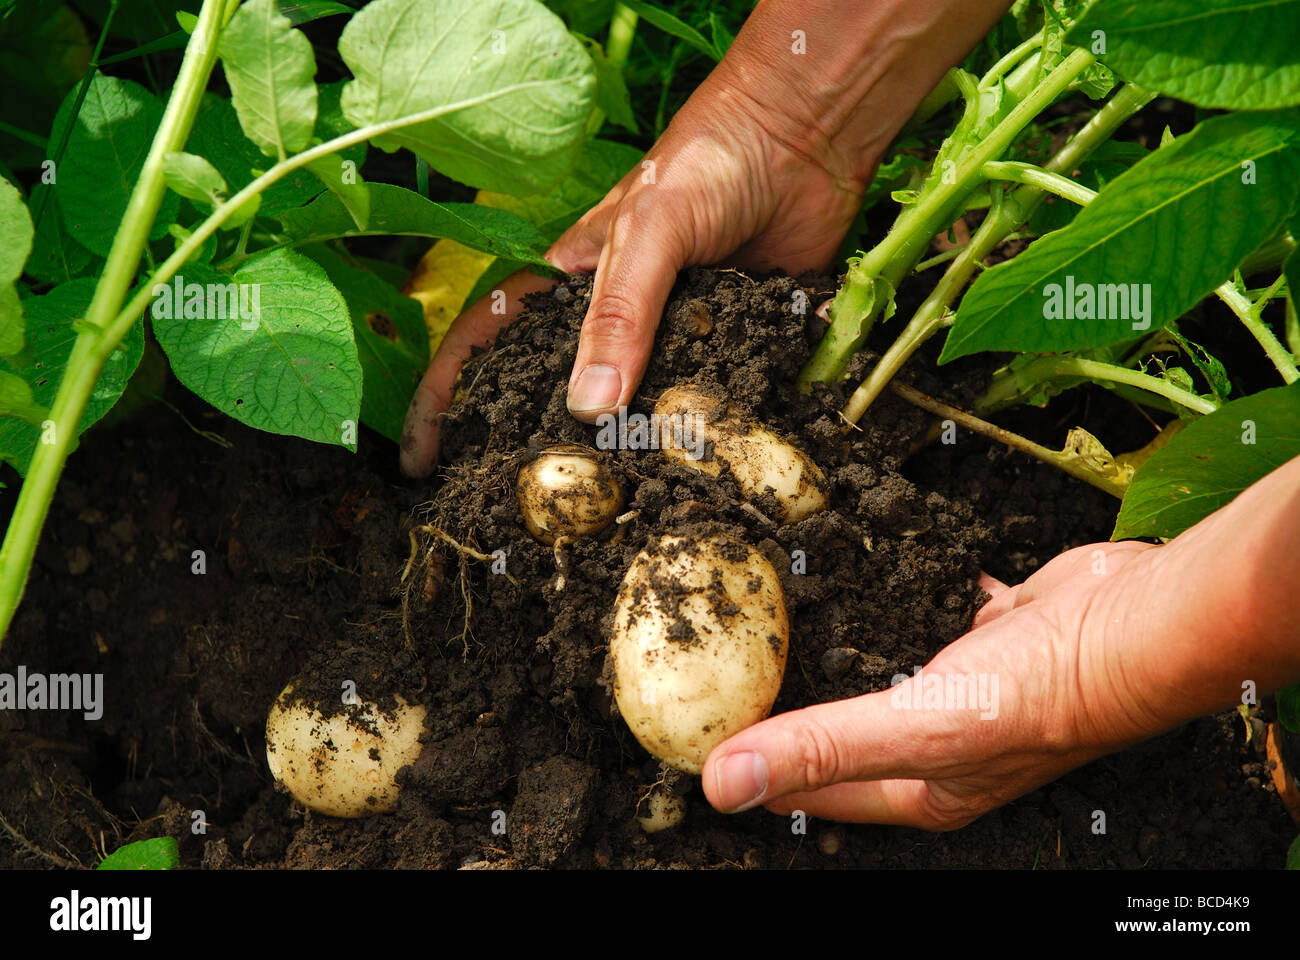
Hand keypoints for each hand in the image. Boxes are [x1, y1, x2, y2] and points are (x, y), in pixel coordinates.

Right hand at [398, 70, 871, 476]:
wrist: (803, 138)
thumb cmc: (709, 162)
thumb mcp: (649, 231)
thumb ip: (620, 314)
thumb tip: (587, 408)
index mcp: (567, 280)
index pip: (484, 339)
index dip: (443, 398)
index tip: (420, 461)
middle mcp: (610, 315)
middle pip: (550, 388)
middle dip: (520, 444)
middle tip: (502, 510)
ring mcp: (665, 334)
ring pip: (626, 408)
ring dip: (611, 455)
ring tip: (595, 517)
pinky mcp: (723, 345)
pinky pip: (699, 402)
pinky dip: (690, 438)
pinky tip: (685, 481)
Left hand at [701, 543, 1160, 827]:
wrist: (1134, 623)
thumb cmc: (1040, 693)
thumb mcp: (917, 727)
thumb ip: (822, 747)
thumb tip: (723, 783)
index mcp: (921, 789)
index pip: (816, 789)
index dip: (759, 765)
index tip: (702, 731)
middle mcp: (941, 744)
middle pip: (845, 728)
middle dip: (792, 699)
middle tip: (731, 661)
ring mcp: (966, 685)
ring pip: (882, 665)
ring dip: (840, 642)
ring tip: (781, 611)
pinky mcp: (986, 630)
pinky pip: (924, 610)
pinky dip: (895, 589)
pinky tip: (862, 563)